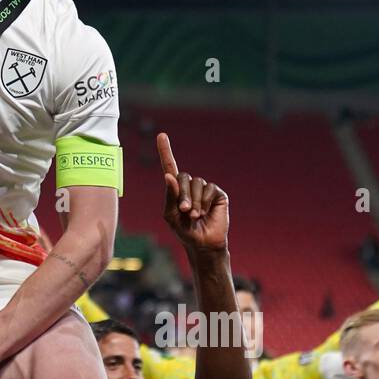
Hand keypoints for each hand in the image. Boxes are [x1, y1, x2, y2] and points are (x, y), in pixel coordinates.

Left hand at [157, 132, 228, 253]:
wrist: (202, 243)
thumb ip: (170, 196)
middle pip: (183, 176)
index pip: (170, 166)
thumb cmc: (184, 230)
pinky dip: (205, 203)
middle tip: (185, 211)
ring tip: (195, 216)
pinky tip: (205, 213)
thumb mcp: (171, 215)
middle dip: (183, 195)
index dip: (165, 151)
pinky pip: (209, 190)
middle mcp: (190, 185)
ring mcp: (204, 188)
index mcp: (176, 189)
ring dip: (194, 202)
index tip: (161, 135)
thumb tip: (169, 176)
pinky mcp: (217, 194)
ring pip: (197, 183)